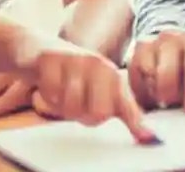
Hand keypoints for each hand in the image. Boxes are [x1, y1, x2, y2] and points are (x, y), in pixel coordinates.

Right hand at [15, 35, 154, 142]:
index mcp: (112, 75)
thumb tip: (149, 135)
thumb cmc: (71, 75)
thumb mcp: (100, 89)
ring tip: (61, 91)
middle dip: (83, 116)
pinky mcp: (50, 59)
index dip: (136, 121)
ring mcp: (74, 60)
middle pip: (97, 113)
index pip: (125, 103)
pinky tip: (47, 83)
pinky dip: (46, 95)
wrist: (35, 47)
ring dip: (62, 106)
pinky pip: (50, 95)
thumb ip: (124, 110)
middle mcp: (97, 65)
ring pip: (72, 106)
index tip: (149, 138)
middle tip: (76, 103)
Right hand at [128, 28, 184, 114]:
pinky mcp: (134, 56)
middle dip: (172, 96)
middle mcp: (171, 40)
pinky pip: (134, 82)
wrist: (173, 27)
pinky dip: (143, 96)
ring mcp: (150, 46)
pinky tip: (153, 102)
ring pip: (148, 78)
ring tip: (167, 105)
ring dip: (157, 97)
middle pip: (167, 74)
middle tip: (178, 108)